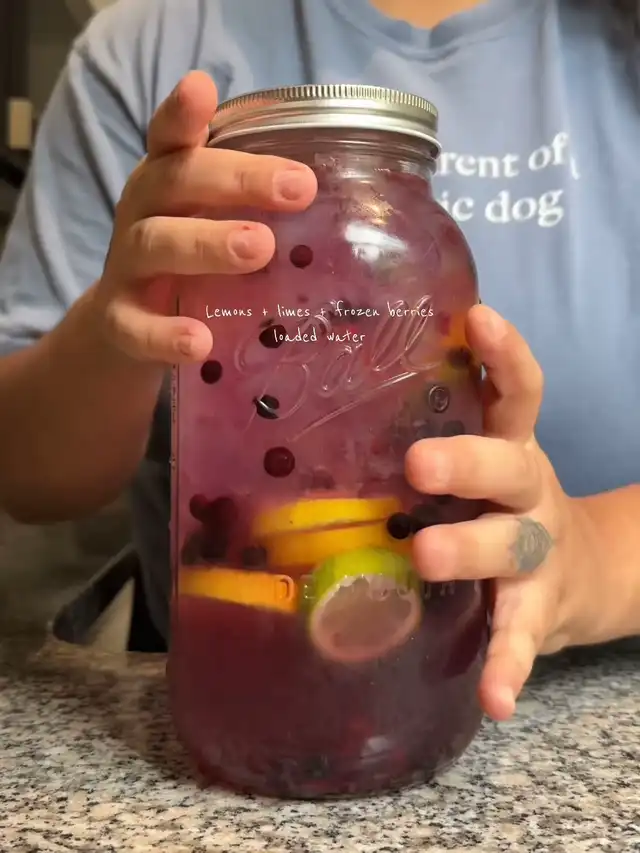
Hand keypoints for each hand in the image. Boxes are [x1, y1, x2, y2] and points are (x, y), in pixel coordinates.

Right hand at [97, 71, 316, 362]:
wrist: (125, 332)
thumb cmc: (188, 267)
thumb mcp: (213, 225)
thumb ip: (257, 208)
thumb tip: (346, 206)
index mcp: (168, 184)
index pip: (171, 139)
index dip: (183, 114)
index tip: (203, 88)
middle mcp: (142, 214)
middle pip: (175, 182)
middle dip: (235, 180)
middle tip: (298, 189)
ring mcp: (127, 268)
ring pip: (156, 244)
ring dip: (207, 244)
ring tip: (258, 248)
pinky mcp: (119, 323)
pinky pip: (136, 328)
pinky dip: (166, 334)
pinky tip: (199, 342)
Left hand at [405, 304, 597, 721]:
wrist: (587, 572)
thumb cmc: (506, 504)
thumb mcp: (488, 459)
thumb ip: (439, 429)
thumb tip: (330, 390)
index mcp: (513, 448)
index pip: (517, 391)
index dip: (504, 354)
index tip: (475, 318)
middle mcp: (529, 493)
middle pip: (508, 467)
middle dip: (468, 462)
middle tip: (418, 463)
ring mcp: (537, 553)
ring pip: (509, 548)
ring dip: (473, 551)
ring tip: (429, 556)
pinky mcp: (540, 612)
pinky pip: (521, 638)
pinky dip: (509, 665)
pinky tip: (494, 699)